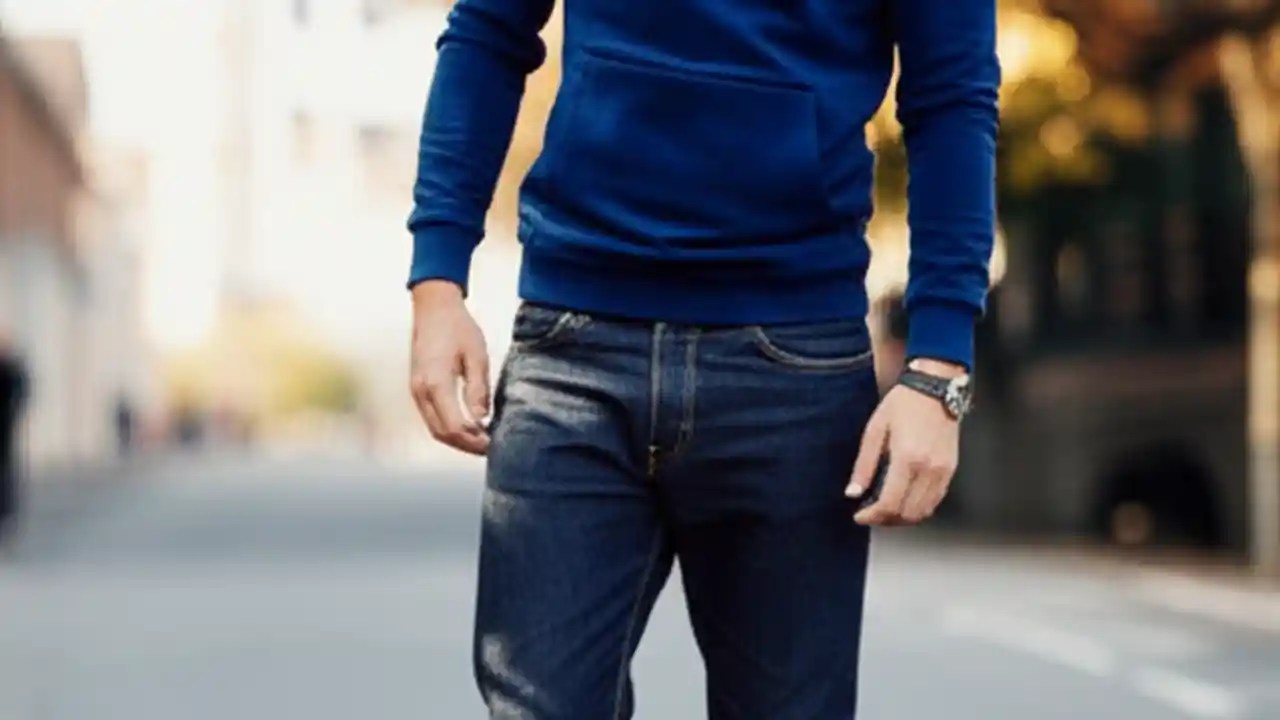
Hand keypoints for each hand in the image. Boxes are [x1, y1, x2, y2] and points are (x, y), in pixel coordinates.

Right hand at [408, 280, 490, 455]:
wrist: (433, 308)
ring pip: (434, 429)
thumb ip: (478, 389)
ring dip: (457, 440)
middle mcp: (420, 391)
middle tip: (490, 449)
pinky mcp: (417, 389)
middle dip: (466, 445)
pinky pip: (431, 418)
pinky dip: (448, 429)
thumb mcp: (477, 356)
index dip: (474, 440)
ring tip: (481, 442)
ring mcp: (416, 391)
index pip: (454, 426)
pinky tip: (468, 428)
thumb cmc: (459, 328)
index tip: (494, 444)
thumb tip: (482, 419)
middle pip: (441, 433)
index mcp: (436, 383)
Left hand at [847, 359, 964, 525]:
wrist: (935, 388)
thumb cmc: (901, 405)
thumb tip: (852, 494)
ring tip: (885, 510)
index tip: (859, 516)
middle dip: (886, 520)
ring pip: (923, 511)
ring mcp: (943, 471)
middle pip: (907, 513)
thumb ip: (864, 465)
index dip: (872, 516)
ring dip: (902, 518)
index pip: (890, 503)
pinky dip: (918, 508)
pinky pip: (935, 500)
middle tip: (870, 514)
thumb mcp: (874, 431)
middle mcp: (929, 468)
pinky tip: (904, 500)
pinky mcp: (951, 469)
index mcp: (907, 458)